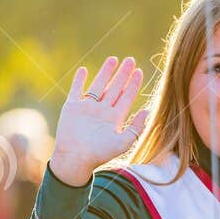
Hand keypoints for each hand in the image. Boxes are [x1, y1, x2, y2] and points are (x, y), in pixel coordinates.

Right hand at [48, 56, 149, 185]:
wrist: (75, 159)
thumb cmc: (100, 154)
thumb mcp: (124, 142)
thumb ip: (136, 127)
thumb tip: (148, 111)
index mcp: (115, 118)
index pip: (127, 97)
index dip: (133, 84)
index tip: (139, 71)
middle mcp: (102, 111)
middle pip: (115, 88)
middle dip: (123, 74)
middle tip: (130, 60)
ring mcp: (87, 108)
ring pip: (98, 85)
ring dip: (105, 72)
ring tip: (113, 59)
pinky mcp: (72, 107)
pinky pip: (76, 90)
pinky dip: (79, 80)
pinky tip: (84, 70)